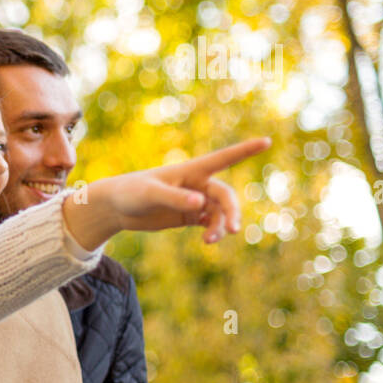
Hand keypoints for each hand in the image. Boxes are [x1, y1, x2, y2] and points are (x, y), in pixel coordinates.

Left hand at [63, 138, 270, 248]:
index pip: (223, 158)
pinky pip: (210, 222)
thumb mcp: (151, 194)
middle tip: (232, 230)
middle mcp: (197, 184)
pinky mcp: (188, 215)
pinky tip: (208, 240)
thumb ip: (176, 198)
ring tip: (210, 242)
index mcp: (190, 170)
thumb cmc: (131, 192)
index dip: (245, 150)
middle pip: (225, 196)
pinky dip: (213, 231)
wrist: (115, 207)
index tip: (267, 140)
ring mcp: (194, 200)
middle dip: (232, 212)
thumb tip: (201, 203)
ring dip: (220, 226)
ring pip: (220, 212)